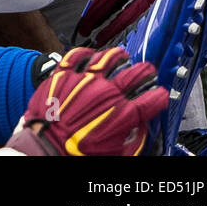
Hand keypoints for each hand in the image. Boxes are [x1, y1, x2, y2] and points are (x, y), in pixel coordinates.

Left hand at [5, 46, 167, 155]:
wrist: (46, 147)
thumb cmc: (80, 153)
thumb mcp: (119, 153)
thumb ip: (136, 139)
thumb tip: (142, 128)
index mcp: (124, 114)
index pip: (153, 98)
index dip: (159, 96)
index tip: (159, 94)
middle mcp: (107, 94)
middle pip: (135, 74)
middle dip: (146, 71)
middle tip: (148, 70)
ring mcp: (84, 81)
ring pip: (107, 58)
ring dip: (118, 55)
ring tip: (123, 55)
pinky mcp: (63, 76)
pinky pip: (75, 56)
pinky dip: (86, 52)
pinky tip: (92, 53)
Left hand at [77, 0, 206, 44]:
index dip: (98, 9)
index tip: (85, 22)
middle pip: (124, 9)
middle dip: (104, 23)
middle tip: (88, 34)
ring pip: (141, 14)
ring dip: (121, 26)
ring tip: (105, 36)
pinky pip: (158, 9)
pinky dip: (143, 19)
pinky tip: (132, 25)